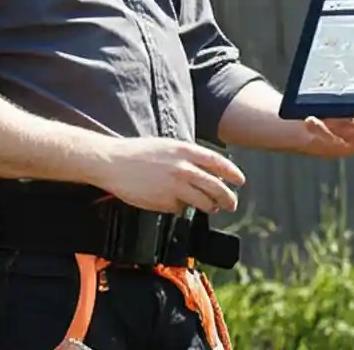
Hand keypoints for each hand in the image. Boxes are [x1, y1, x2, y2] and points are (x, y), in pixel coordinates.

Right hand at [96, 137, 245, 215]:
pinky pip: (181, 209)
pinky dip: (181, 208)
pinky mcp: (165, 202)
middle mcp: (184, 168)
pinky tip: (175, 203)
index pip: (219, 163)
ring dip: (210, 207)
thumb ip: (187, 157)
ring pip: (204, 202)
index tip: (240, 181)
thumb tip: (206, 170)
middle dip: (228, 198)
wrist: (113, 162)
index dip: (233, 173)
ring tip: (211, 207)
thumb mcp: (167, 146)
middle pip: (216, 187)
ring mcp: (175, 186)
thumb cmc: (138, 153)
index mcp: (185, 151)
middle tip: (231, 203)